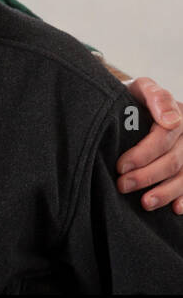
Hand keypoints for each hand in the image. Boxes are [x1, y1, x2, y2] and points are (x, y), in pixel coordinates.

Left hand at [117, 76, 182, 212]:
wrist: (135, 104)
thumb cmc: (133, 98)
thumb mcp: (140, 88)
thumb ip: (155, 97)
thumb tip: (171, 120)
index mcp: (177, 114)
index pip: (164, 138)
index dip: (142, 154)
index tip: (120, 166)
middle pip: (173, 161)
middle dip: (147, 176)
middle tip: (123, 186)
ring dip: (166, 192)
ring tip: (145, 203)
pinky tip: (175, 209)